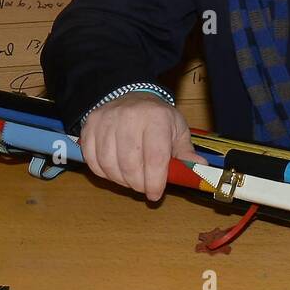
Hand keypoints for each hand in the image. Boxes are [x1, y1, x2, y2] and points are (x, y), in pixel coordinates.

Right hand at [79, 93, 205, 200]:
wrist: (132, 95)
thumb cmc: (158, 118)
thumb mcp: (178, 130)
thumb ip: (186, 153)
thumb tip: (200, 169)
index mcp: (156, 118)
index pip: (155, 158)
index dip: (154, 182)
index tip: (155, 194)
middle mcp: (129, 117)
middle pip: (130, 165)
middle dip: (138, 184)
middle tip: (144, 187)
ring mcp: (106, 121)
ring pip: (109, 165)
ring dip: (121, 180)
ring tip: (131, 179)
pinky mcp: (89, 126)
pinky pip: (92, 161)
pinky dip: (104, 173)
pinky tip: (115, 170)